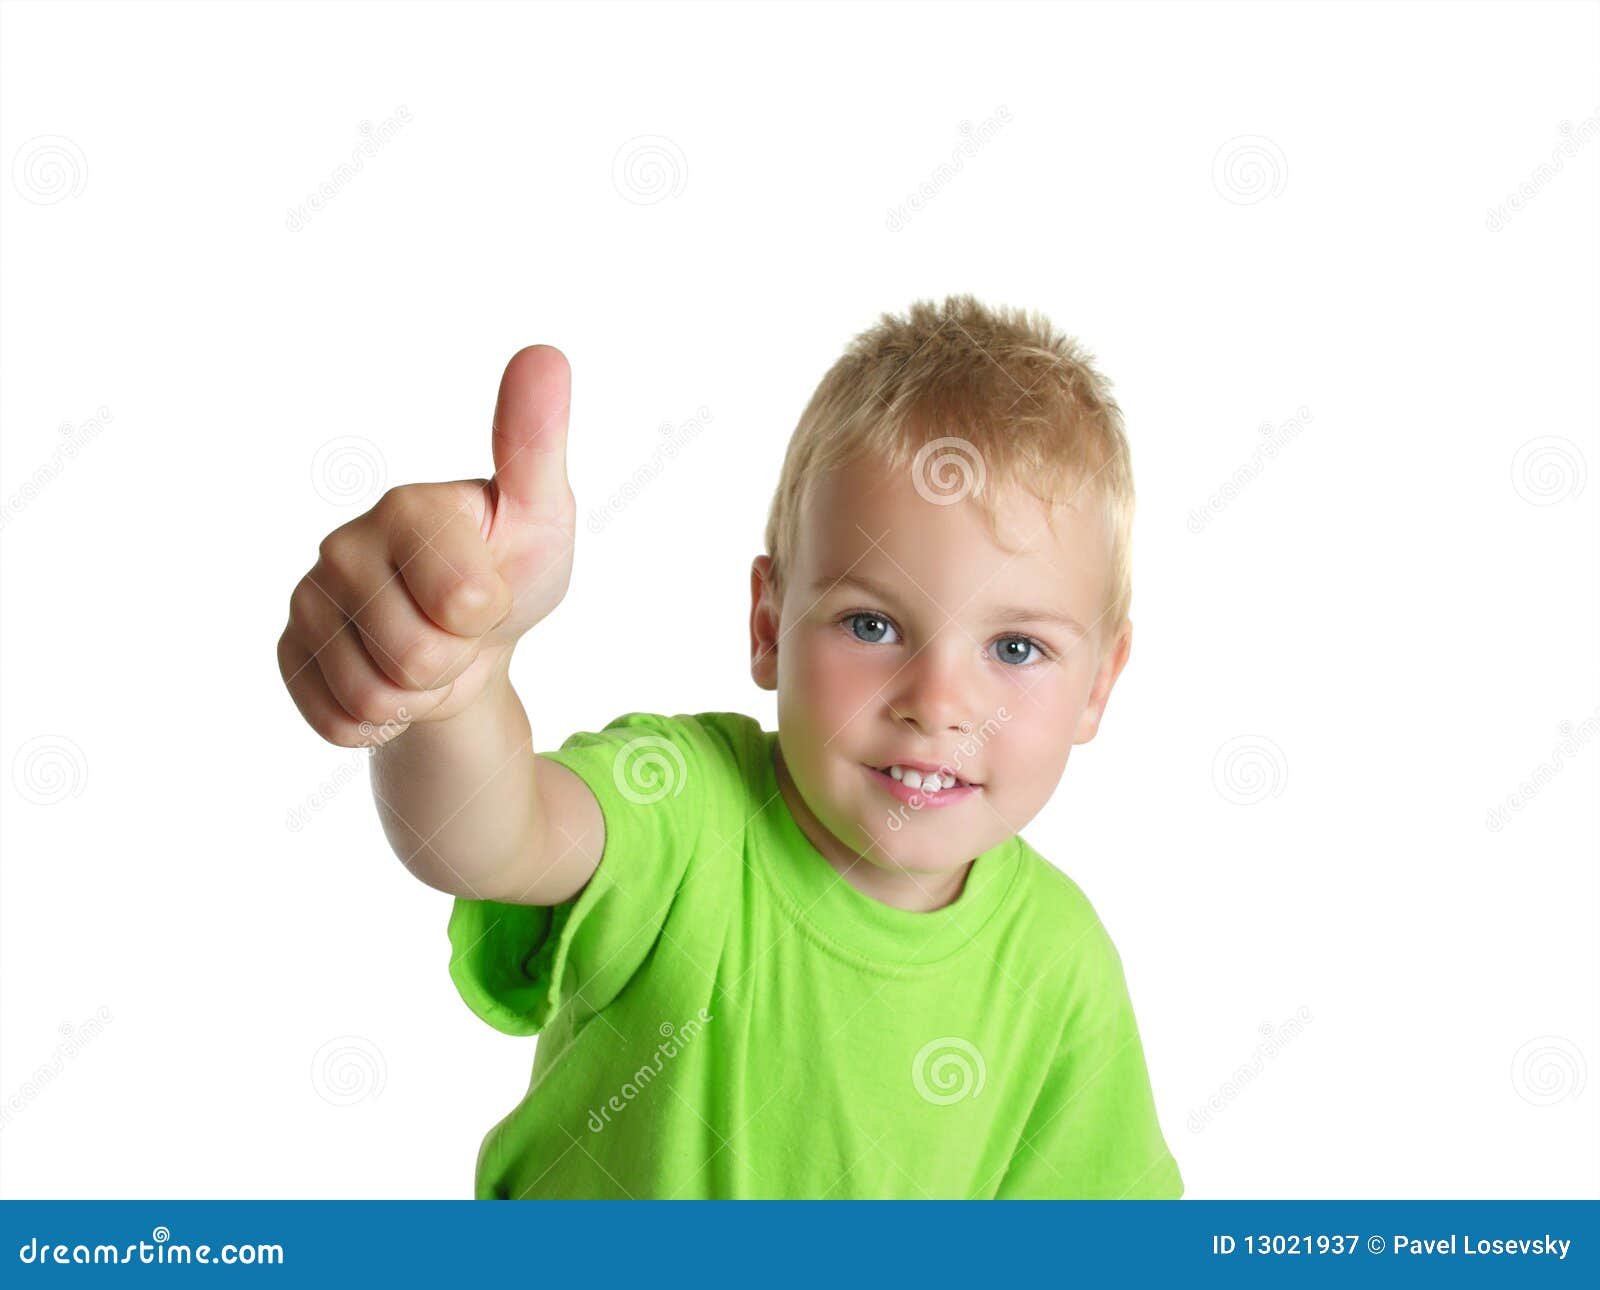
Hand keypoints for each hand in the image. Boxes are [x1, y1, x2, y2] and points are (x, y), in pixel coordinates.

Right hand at [278, 345, 574, 745]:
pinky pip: (338, 721)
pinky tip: (389, 680)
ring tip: (427, 654)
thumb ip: (534, 443)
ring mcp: (308, 601)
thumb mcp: (540, 514)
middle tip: (456, 629)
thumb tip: (544, 352)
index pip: (465, 601)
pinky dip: (380, 721)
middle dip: (454, 660)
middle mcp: (343, 546)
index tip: (488, 587)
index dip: (489, 612)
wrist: (470, 643)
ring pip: (375, 696)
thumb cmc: (511, 569)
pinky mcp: (289, 654)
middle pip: (416, 657)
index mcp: (407, 507)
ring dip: (419, 695)